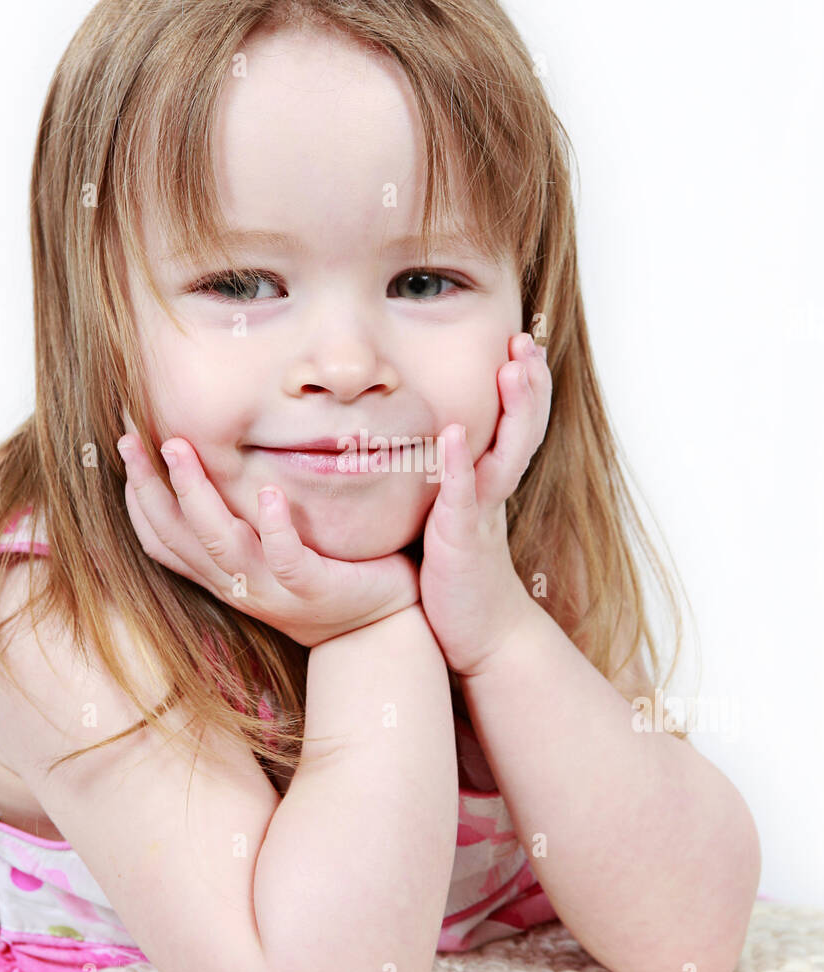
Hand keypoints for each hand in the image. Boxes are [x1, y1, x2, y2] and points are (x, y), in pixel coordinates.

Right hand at [115, 431, 420, 648]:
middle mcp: (236, 583)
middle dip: (149, 485)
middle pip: (176, 535)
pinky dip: (275, 528)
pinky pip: (287, 561)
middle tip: (131, 435)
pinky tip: (268, 493)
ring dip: (196, 494)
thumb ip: (243, 519)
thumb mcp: (271, 551)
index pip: (160, 538)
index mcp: (221, 573)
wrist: (381, 627)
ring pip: (220, 544)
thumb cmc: (326, 575)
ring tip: (179, 448)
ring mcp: (272, 590)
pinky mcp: (314, 590)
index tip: (124, 442)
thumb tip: (218, 460)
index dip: (136, 495)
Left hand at [418, 333, 551, 677]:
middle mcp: (495, 489)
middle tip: (527, 342)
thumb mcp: (460, 509)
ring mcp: (481, 511)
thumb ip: (456, 470)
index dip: (528, 382)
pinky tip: (453, 435)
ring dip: (513, 410)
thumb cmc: (461, 568)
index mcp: (495, 478)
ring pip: (506, 453)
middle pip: (524, 427)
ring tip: (513, 370)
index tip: (523, 340)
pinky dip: (460, 465)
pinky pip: (462, 496)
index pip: (519, 420)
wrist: (479, 630)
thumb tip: (441, 429)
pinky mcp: (460, 538)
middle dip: (530, 384)